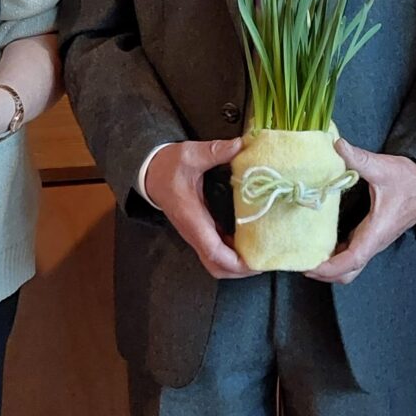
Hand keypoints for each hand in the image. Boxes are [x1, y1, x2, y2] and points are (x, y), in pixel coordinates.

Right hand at [144, 138, 248, 278]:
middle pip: (216, 267)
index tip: (256, 262)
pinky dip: (234, 253)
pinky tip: (250, 241)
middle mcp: (194, 232)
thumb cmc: (168, 166)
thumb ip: (214, 151)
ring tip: (262, 253)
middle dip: (240, 270)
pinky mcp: (200, 230)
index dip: (235, 261)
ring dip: (238, 264)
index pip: (213, 251)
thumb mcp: (190, 154)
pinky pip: (217, 251)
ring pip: (217, 262)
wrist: (151, 173)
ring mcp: (197, 234)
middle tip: (265, 260)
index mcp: (192, 219)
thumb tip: (240, 145)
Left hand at [306, 142, 415, 284]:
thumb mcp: (383, 168)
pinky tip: (320, 243)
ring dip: (329, 266)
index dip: (329, 267)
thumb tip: (336, 145)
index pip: (352, 260)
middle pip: (348, 273)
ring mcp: (373, 240)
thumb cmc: (411, 180)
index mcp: (376, 232)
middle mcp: (374, 241)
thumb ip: (359, 158)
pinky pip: (352, 254)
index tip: (308, 267)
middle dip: (324, 274)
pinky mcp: (372, 235)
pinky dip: (335, 256)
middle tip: (300, 263)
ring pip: (350, 266)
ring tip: (305, 256)